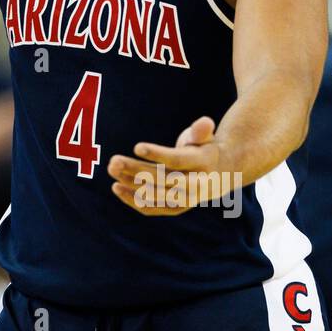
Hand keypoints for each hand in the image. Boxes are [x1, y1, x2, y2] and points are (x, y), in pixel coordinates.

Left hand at [107, 116, 228, 215]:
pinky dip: (134, 200)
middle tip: (114, 160)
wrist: (218, 175)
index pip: (177, 160)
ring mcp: (186, 200)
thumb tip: (204, 122)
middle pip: (163, 179)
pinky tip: (117, 187)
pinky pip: (153, 208)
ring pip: (155, 195)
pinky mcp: (175, 208)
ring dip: (131, 184)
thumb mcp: (205, 137)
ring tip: (112, 169)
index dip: (157, 154)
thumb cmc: (203, 148)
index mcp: (203, 163)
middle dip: (136, 170)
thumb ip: (201, 130)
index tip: (136, 147)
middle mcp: (196, 185)